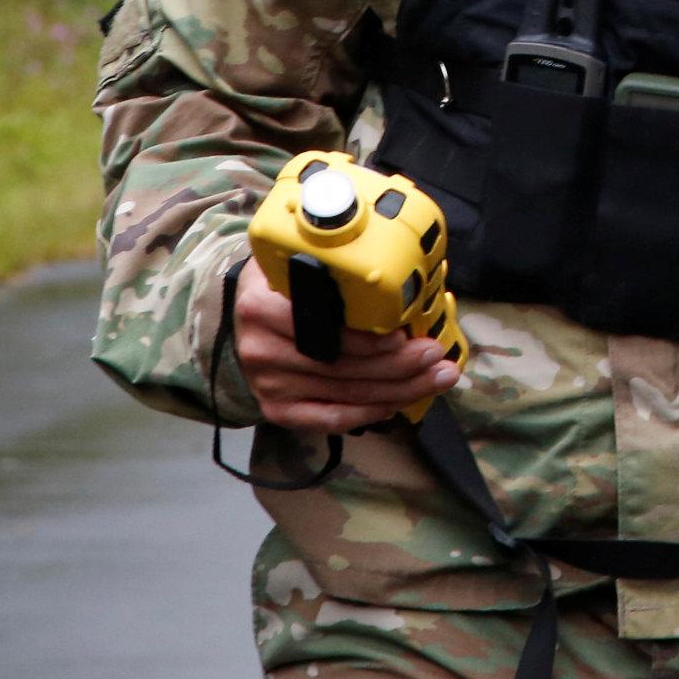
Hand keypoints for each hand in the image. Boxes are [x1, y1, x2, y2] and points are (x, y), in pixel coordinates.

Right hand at [230, 256, 461, 431]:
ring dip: (398, 389)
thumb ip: (327, 265)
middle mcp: (261, 350)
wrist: (241, 315)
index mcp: (261, 306)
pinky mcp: (277, 410)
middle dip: (399, 364)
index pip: (321, 329)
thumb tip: (392, 266)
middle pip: (342, 366)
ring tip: (436, 377)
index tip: (404, 335)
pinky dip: (369, 412)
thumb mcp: (292, 259)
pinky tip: (399, 402)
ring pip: (345, 394)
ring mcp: (268, 385)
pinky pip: (330, 418)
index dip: (366, 338)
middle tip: (436, 356)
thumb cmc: (281, 283)